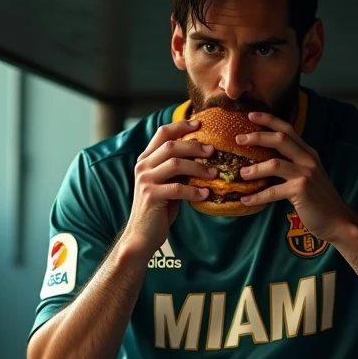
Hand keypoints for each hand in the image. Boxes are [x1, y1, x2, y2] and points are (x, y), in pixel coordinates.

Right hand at [124, 118, 216, 255]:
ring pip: (175, 164)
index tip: (199, 124)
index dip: (181, 126)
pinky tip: (206, 195)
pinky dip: (194, 191)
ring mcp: (145, 180)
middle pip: (171, 146)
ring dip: (198, 168)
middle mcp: (143, 166)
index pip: (162, 133)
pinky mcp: (150, 196)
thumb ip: (177, 169)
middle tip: (213, 151)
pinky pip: (177, 188)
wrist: (143, 235)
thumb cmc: (159, 208)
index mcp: (146, 159)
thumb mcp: (168, 183)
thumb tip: (204, 156)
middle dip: (195, 146)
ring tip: (214, 174)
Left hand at [235, 111, 354, 244]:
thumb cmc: (318, 200)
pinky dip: (257, 196)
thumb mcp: (308, 176)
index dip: (269, 120)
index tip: (251, 114)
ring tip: (240, 174)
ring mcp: (306, 173)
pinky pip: (273, 191)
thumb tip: (264, 162)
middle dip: (257, 136)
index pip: (288, 130)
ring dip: (255, 168)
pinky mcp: (301, 190)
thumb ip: (292, 165)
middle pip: (280, 139)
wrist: (337, 220)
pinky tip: (245, 200)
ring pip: (274, 163)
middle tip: (238, 139)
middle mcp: (308, 159)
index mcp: (308, 153)